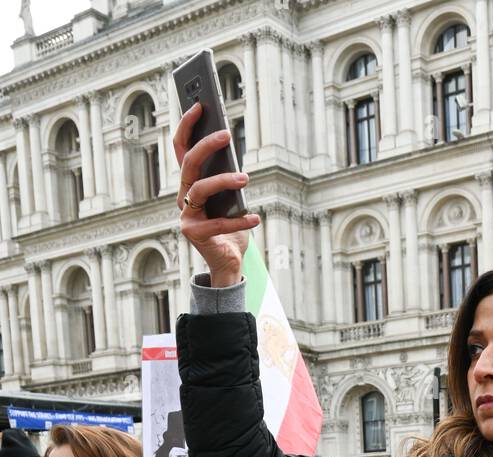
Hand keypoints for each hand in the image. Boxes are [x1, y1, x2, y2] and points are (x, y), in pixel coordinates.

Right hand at [174, 103, 258, 286]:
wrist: (227, 260)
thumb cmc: (230, 225)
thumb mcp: (231, 197)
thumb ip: (228, 175)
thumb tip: (233, 149)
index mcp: (189, 182)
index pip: (182, 147)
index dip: (187, 125)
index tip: (200, 104)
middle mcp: (183, 196)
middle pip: (189, 162)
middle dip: (206, 144)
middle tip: (226, 133)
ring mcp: (186, 215)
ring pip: (200, 189)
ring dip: (223, 179)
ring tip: (245, 177)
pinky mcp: (194, 234)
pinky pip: (218, 223)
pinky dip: (240, 220)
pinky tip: (256, 217)